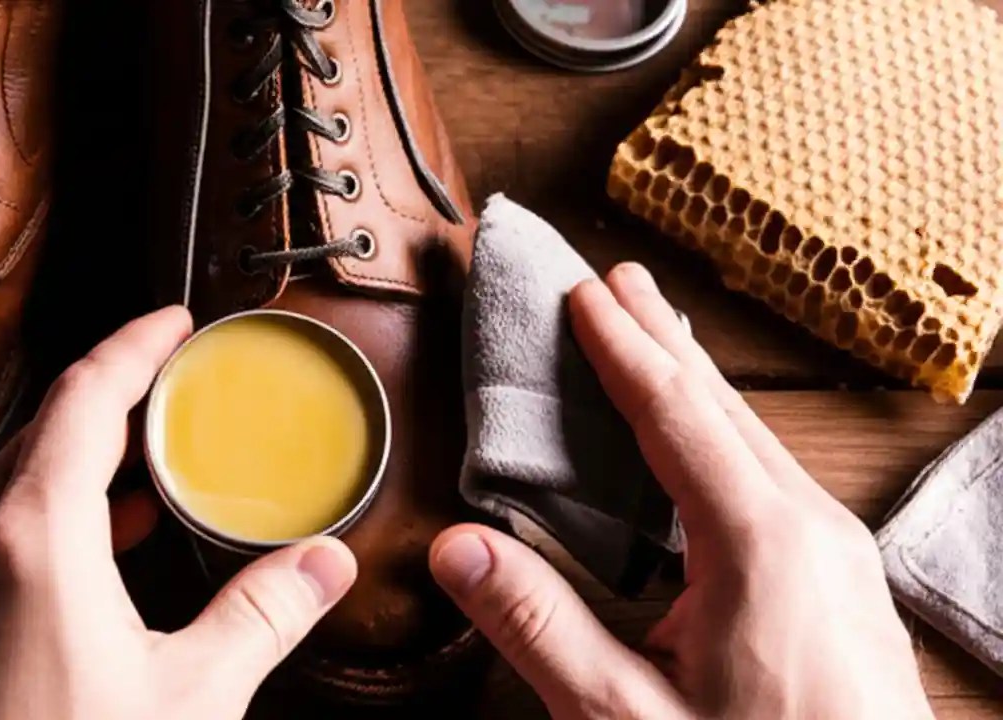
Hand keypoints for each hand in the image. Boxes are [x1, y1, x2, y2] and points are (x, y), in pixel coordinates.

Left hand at [0, 307, 358, 719]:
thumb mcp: (193, 696)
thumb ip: (264, 615)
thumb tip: (325, 565)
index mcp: (36, 540)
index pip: (83, 400)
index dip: (132, 347)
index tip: (170, 322)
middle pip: (44, 429)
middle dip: (111, 393)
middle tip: (169, 380)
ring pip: (15, 481)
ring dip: (82, 454)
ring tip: (147, 457)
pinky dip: (54, 510)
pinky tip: (103, 543)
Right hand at [428, 264, 932, 718]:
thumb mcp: (627, 719)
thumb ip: (540, 627)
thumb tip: (456, 546)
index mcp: (760, 544)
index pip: (674, 414)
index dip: (622, 347)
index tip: (584, 292)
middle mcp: (810, 530)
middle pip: (721, 406)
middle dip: (662, 338)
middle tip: (616, 280)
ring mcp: (837, 555)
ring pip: (753, 438)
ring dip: (694, 382)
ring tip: (655, 337)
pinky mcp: (840, 583)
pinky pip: (772, 477)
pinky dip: (722, 435)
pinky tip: (705, 443)